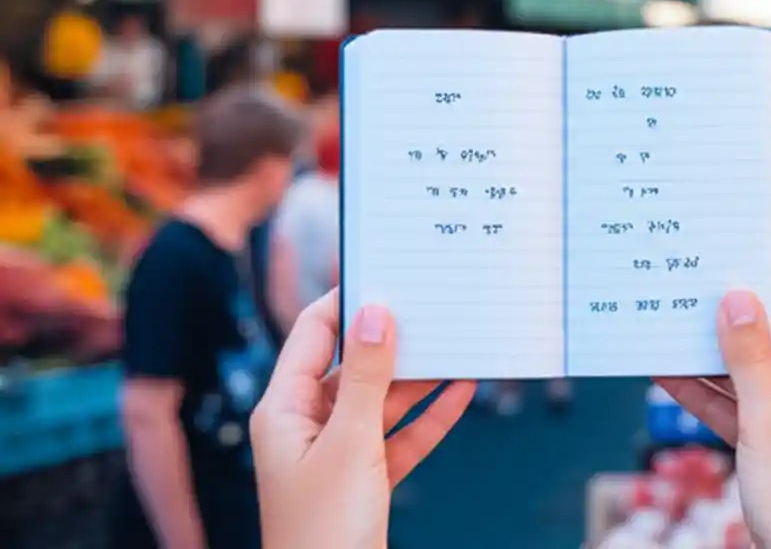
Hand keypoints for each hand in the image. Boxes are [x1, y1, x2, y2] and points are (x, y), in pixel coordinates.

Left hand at [251, 291, 475, 548]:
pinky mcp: (366, 480)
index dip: (347, 302)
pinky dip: (429, 415)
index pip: (312, 334)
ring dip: (419, 377)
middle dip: (392, 338)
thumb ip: (365, 377)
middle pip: (351, 364)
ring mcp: (337, 453)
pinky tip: (462, 391)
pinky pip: (400, 435)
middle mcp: (306, 425)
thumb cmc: (323, 530)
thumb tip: (375, 313)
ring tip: (458, 343)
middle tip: (432, 306)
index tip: (387, 274)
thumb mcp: (349, 443)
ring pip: (382, 399)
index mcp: (283, 410)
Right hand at [657, 267, 770, 548]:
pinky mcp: (766, 440)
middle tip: (688, 281)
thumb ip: (748, 358)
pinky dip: (702, 391)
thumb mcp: (768, 422)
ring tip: (666, 319)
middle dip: (730, 312)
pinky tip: (664, 371)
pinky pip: (731, 403)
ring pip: (745, 369)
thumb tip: (736, 296)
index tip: (733, 249)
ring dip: (708, 352)